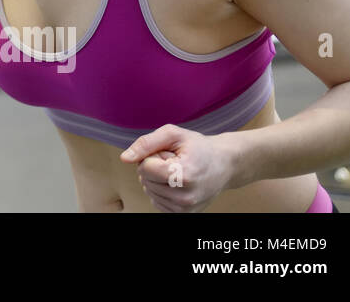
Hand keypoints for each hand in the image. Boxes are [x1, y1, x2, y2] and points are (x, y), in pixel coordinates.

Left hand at [119, 125, 235, 211]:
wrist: (224, 164)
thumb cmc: (198, 147)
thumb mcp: (173, 135)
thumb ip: (146, 143)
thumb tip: (124, 158)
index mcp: (183, 175)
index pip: (145, 167)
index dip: (153, 156)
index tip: (170, 153)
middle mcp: (185, 197)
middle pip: (146, 179)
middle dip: (154, 167)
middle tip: (175, 161)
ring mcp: (185, 208)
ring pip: (149, 191)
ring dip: (157, 179)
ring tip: (177, 171)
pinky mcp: (184, 214)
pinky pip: (156, 201)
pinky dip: (161, 190)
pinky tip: (176, 183)